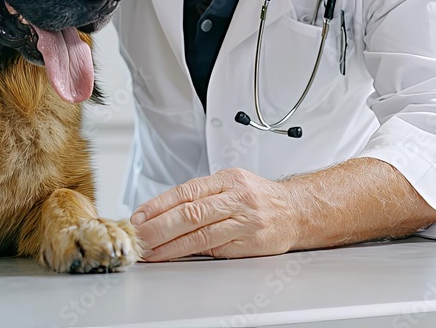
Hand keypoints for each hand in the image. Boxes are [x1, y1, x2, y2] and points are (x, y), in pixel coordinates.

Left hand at [130, 168, 296, 261]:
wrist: (297, 211)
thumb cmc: (259, 198)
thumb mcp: (232, 183)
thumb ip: (202, 195)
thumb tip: (161, 212)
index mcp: (228, 179)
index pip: (187, 191)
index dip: (159, 204)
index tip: (138, 217)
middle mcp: (237, 198)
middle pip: (191, 212)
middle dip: (159, 227)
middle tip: (138, 237)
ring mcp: (244, 222)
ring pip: (200, 233)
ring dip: (169, 244)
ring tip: (150, 250)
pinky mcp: (249, 244)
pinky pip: (213, 249)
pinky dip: (189, 252)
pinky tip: (173, 255)